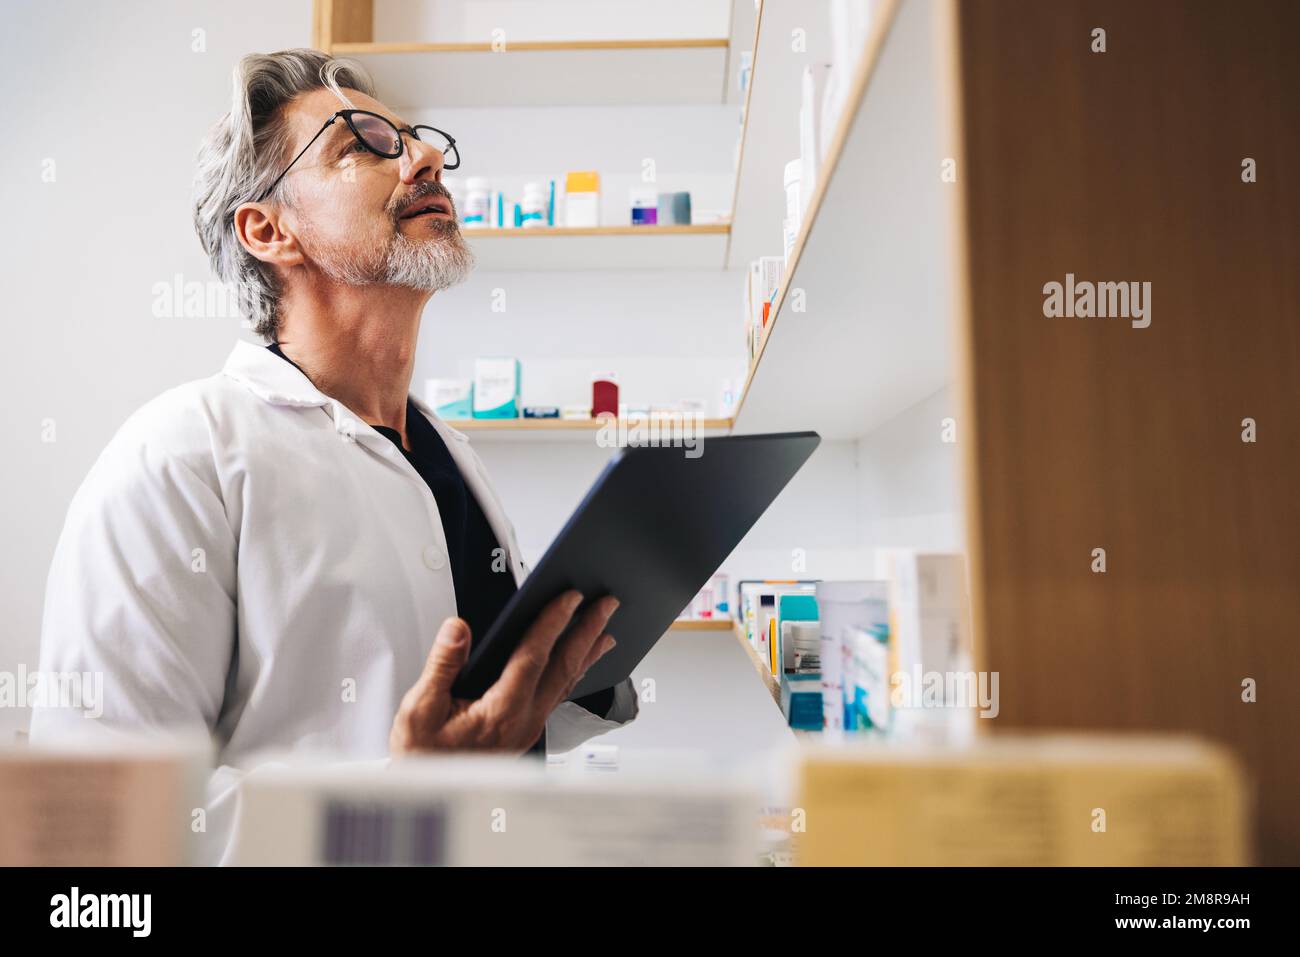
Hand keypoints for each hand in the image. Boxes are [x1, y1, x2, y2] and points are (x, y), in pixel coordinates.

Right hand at [389, 590, 618, 755]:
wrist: (430, 792)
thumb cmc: (425, 756)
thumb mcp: (420, 709)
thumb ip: (442, 665)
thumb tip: (458, 629)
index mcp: (501, 711)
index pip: (534, 656)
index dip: (553, 622)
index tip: (570, 597)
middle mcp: (524, 720)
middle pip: (564, 667)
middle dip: (587, 631)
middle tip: (607, 604)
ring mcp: (529, 727)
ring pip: (566, 683)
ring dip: (587, 653)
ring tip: (605, 633)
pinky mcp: (526, 731)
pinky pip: (558, 696)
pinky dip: (573, 674)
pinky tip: (578, 667)